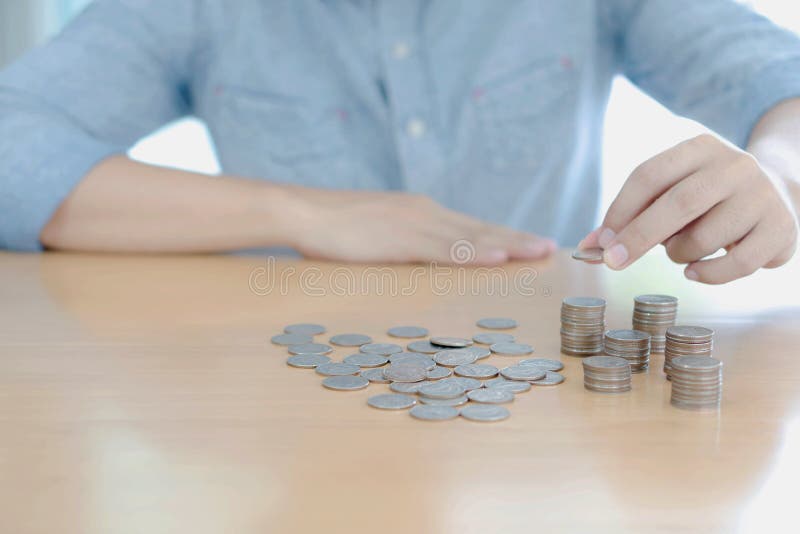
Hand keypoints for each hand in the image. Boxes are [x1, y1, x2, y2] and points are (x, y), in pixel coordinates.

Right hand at [289, 187, 555, 263]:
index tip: (530, 243)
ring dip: (506, 245)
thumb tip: (425, 263)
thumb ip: (405, 245)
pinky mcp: (400, 238)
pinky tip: (496, 258)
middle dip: (516, 239)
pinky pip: (443, 249)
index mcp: (421, 213)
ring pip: (469, 237)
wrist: (303, 212)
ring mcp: (414, 224)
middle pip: (480, 228)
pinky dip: (473, 253)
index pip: (471, 226)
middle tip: (550, 248)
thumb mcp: (379, 234)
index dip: (503, 235)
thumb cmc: (336, 227)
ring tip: (536, 253)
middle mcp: (425, 213)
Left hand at [579, 134, 797, 283]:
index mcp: (699, 148)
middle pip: (677, 203)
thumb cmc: (705, 199)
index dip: (620, 210)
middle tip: (613, 262)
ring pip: (703, 239)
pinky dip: (707, 275)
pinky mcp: (781, 228)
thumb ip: (629, 218)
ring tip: (681, 250)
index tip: (600, 241)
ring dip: (678, 255)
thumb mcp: (669, 194)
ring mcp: (762, 196)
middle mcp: (735, 165)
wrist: (776, 193)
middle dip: (638, 237)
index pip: (649, 175)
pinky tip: (695, 271)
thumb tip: (587, 249)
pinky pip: (736, 265)